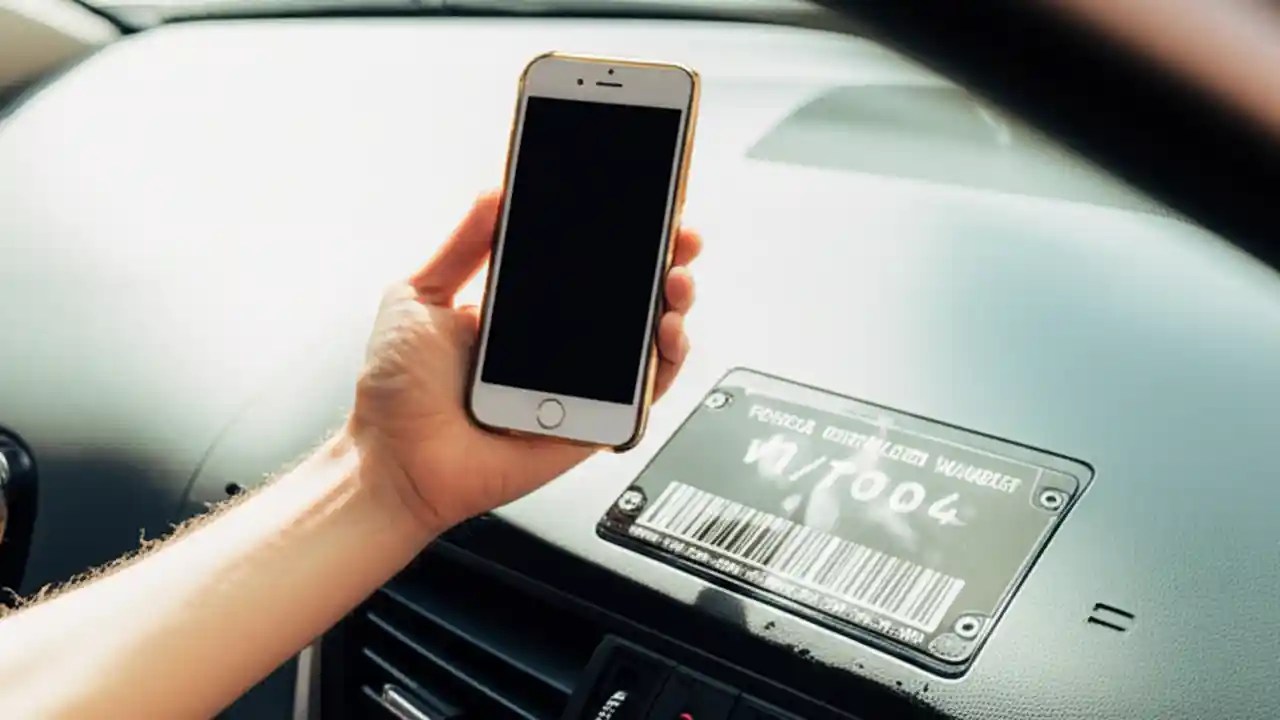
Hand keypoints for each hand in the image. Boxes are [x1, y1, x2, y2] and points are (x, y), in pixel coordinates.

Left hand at [348, 191, 700, 532]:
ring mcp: (580, 385)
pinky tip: (665, 336)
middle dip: (665, 262)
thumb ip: (463, 245)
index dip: (624, 238)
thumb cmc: (397, 392)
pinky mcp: (592, 425)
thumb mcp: (419, 295)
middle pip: (631, 300)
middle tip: (677, 238)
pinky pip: (644, 396)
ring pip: (649, 343)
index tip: (647, 208)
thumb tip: (496, 191)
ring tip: (673, 282)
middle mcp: (560, 346)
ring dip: (674, 307)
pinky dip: (666, 365)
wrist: (392, 460)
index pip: (589, 266)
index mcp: (525, 311)